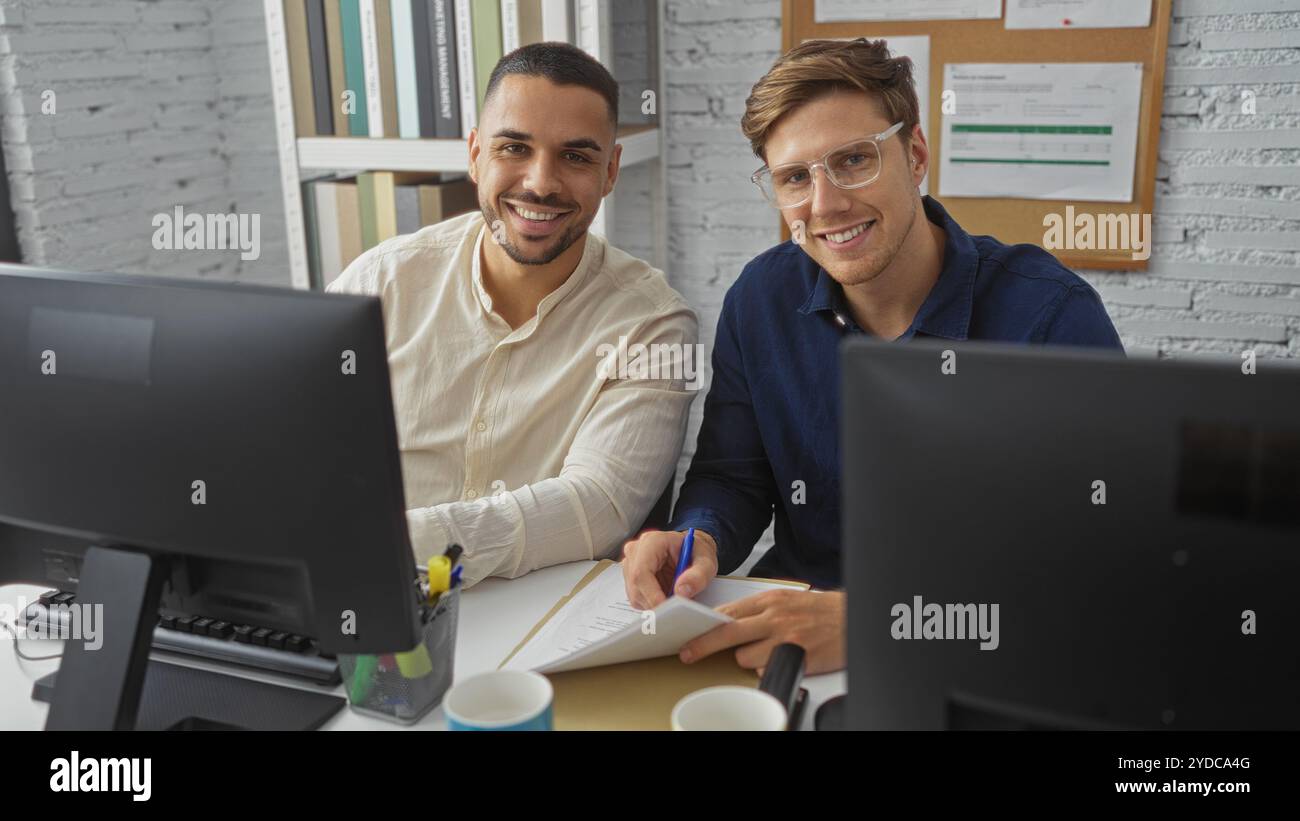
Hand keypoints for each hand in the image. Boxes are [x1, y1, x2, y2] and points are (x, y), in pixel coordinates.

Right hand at [621, 529, 717, 609]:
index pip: (641, 572)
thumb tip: (682, 592)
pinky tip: (666, 597)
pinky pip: (637, 599)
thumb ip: (698, 576)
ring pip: (635, 596)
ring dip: (654, 604)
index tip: (667, 609)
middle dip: (655, 603)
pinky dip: (652, 603)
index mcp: (652, 541)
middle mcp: (635, 551)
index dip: (651, 594)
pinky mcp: (631, 579)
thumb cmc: (696, 553)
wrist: (691, 551)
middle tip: (675, 611)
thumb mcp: (706, 562)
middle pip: (636, 587)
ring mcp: (630, 565)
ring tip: (674, 599)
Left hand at [679, 589, 845, 675]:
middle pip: (727, 633)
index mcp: (769, 600)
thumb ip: (756, 611)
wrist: (850, 619)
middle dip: (704, 645)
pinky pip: (768, 669)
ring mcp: (785, 638)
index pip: (727, 612)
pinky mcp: (796, 657)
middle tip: (687, 654)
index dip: (704, 626)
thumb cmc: (816, 611)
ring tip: (764, 651)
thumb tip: (726, 623)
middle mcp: (774, 617)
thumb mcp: (783, 601)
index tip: (688, 635)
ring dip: (747, 659)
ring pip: (745, 657)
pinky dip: (768, 667)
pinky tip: (782, 658)